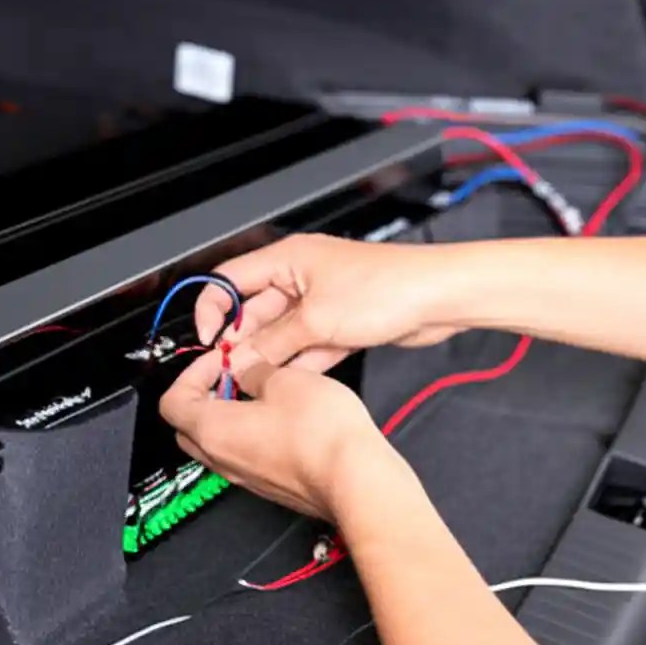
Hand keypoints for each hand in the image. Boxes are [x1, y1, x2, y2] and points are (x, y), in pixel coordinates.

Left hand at [159, 350, 409, 522]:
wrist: (356, 480)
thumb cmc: (321, 434)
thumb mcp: (284, 379)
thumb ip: (256, 372)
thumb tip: (249, 373)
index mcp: (213, 430)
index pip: (173, 402)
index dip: (192, 373)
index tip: (219, 360)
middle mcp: (222, 460)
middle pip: (188, 426)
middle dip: (204, 395)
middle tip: (233, 375)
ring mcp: (245, 478)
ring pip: (217, 444)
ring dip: (229, 415)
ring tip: (262, 393)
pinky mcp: (269, 486)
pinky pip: (245, 457)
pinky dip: (250, 434)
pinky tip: (283, 418)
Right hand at [195, 233, 461, 373]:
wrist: (438, 297)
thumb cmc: (387, 286)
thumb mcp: (316, 320)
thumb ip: (273, 343)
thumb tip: (240, 359)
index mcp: (287, 259)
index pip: (231, 280)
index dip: (212, 309)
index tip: (207, 339)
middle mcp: (301, 277)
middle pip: (255, 312)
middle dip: (243, 342)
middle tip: (231, 372)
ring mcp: (322, 301)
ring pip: (282, 333)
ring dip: (271, 357)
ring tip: (256, 384)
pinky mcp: (342, 323)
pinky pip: (309, 346)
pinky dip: (300, 363)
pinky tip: (289, 384)